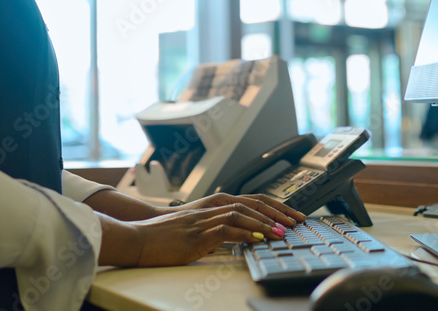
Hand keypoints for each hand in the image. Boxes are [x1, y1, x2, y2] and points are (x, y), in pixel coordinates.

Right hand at [127, 203, 292, 265]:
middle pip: (252, 203)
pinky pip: (226, 229)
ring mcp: (205, 219)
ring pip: (242, 213)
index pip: (252, 199)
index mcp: (214, 203)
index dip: (275, 206)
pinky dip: (244, 232)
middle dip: (277, 212)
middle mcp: (212, 207)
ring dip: (265, 222)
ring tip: (282, 232)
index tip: (293, 215)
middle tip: (297, 222)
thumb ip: (218, 227)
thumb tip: (241, 236)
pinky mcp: (197, 234)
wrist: (140, 237)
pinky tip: (258, 238)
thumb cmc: (167, 235)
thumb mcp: (198, 228)